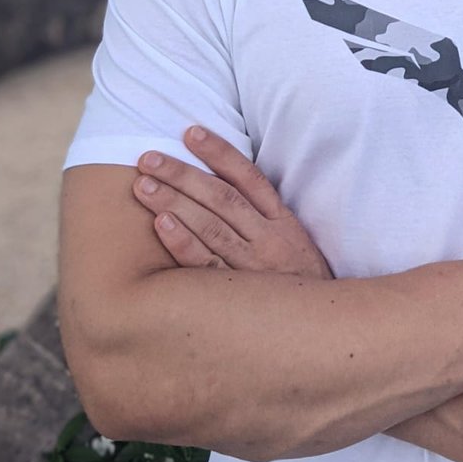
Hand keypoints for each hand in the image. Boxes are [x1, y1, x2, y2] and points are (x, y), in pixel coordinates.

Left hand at [132, 126, 332, 278]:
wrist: (319, 329)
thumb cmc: (298, 281)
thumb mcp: (293, 242)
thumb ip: (264, 215)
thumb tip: (223, 181)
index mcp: (282, 222)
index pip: (248, 177)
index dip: (219, 152)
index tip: (190, 132)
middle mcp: (268, 239)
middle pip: (221, 198)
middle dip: (183, 174)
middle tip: (148, 158)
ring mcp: (251, 267)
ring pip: (210, 226)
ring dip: (174, 202)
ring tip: (143, 184)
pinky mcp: (237, 294)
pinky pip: (205, 265)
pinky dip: (184, 243)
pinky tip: (161, 224)